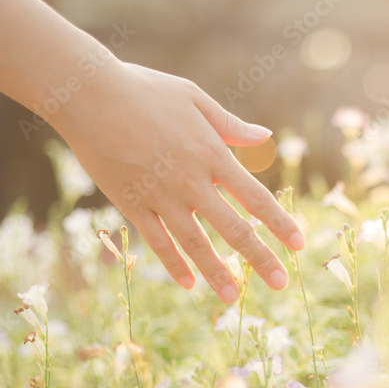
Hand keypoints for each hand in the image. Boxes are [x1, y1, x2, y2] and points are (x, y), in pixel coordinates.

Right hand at [56, 61, 304, 302]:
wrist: (89, 95)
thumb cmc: (144, 89)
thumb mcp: (194, 99)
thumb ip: (231, 125)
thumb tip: (265, 136)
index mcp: (212, 154)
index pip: (256, 198)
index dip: (280, 223)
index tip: (299, 244)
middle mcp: (191, 182)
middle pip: (234, 229)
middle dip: (260, 258)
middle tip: (280, 283)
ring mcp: (160, 196)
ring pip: (195, 244)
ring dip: (216, 272)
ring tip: (232, 297)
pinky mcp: (131, 203)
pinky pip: (156, 241)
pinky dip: (172, 263)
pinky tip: (187, 283)